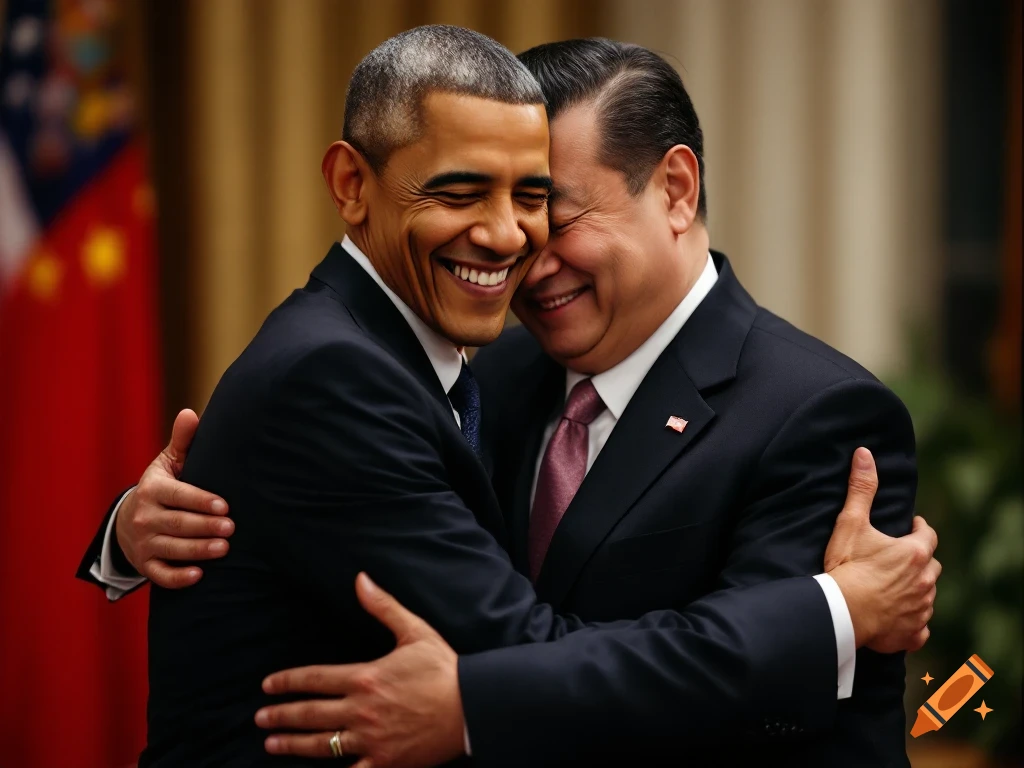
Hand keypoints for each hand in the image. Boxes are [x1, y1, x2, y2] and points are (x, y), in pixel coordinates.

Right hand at [115, 408, 232, 587]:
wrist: (129, 520)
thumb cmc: (162, 487)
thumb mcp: (168, 464)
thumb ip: (182, 442)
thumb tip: (191, 413)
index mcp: (153, 489)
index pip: (177, 495)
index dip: (200, 500)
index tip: (223, 505)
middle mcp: (146, 516)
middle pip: (178, 523)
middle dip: (205, 527)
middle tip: (231, 528)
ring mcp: (144, 543)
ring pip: (172, 549)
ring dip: (198, 551)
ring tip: (224, 549)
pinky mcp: (146, 565)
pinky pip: (160, 575)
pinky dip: (178, 578)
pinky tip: (199, 575)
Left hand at [257, 573, 464, 767]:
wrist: (472, 707)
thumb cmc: (444, 668)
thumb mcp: (414, 631)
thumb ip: (382, 606)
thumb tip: (360, 579)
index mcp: (365, 677)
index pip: (315, 679)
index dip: (287, 681)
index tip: (267, 685)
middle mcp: (361, 710)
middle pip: (310, 714)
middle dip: (281, 715)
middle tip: (260, 718)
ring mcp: (371, 740)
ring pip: (322, 745)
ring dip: (293, 745)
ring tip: (272, 744)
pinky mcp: (384, 762)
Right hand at [825, 447, 939, 652]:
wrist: (842, 612)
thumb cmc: (847, 567)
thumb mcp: (851, 523)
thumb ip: (861, 488)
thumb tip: (865, 454)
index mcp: (914, 553)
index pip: (927, 535)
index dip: (919, 529)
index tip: (911, 526)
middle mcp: (924, 581)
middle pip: (932, 566)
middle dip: (920, 560)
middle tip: (901, 558)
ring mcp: (921, 609)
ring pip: (927, 596)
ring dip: (917, 590)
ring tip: (896, 587)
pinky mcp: (912, 632)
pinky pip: (921, 628)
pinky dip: (914, 623)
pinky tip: (900, 620)